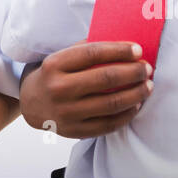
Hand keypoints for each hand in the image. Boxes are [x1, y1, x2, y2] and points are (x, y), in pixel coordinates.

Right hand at [19, 40, 151, 138]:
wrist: (31, 105)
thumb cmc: (53, 75)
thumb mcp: (61, 57)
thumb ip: (86, 50)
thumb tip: (122, 45)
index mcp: (55, 64)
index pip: (92, 53)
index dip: (119, 50)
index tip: (138, 49)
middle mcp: (59, 89)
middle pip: (106, 78)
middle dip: (133, 72)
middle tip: (147, 69)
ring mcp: (67, 113)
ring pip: (111, 103)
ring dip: (136, 94)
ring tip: (147, 86)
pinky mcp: (75, 131)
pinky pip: (108, 124)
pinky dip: (127, 114)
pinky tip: (135, 105)